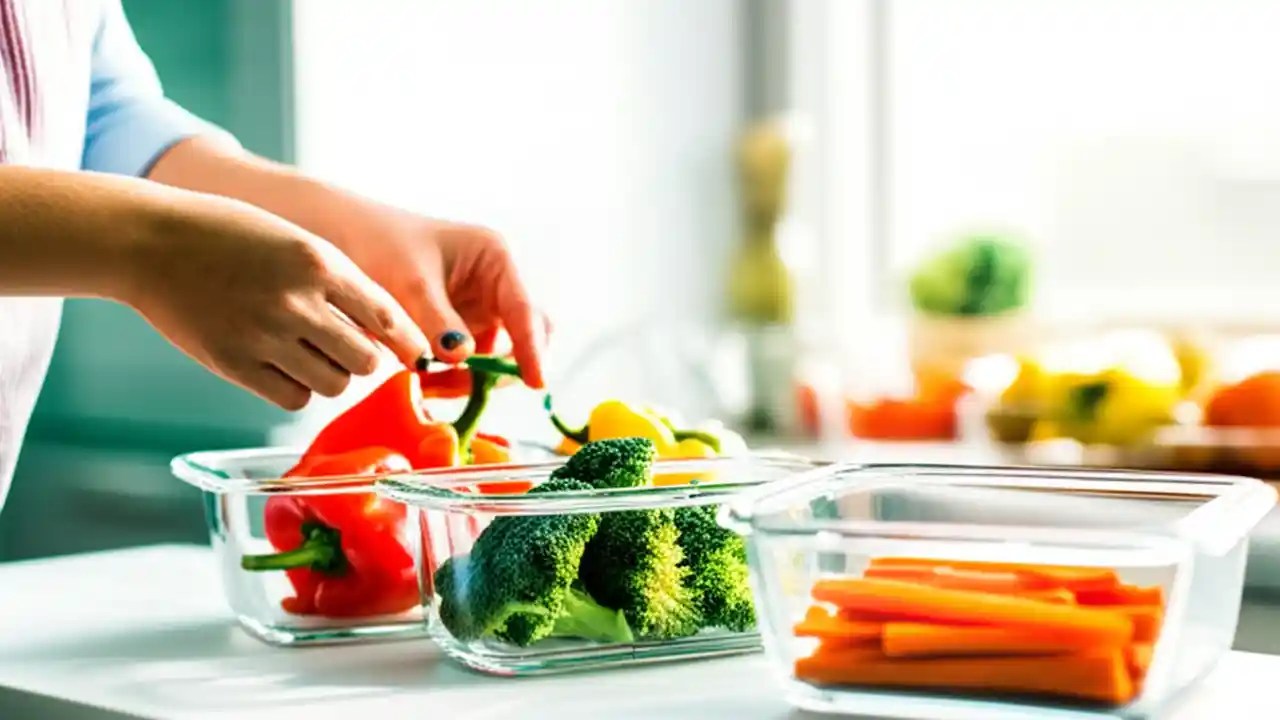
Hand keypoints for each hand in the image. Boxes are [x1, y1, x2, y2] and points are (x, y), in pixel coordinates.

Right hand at [125, 195, 428, 409]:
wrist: (151, 242)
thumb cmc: (229, 236)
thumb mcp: (295, 240)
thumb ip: (339, 282)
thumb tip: (383, 333)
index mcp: (319, 262)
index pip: (386, 316)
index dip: (406, 341)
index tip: (414, 353)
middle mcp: (297, 302)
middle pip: (365, 361)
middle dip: (361, 359)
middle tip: (343, 348)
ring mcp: (265, 336)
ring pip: (334, 385)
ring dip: (329, 376)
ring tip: (306, 354)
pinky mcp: (235, 365)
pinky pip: (294, 399)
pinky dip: (297, 390)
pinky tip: (281, 367)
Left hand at [340, 214, 549, 388]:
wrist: (341, 238)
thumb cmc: (378, 243)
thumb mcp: (408, 282)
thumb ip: (436, 320)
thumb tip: (462, 358)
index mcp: (495, 259)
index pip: (525, 310)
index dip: (532, 348)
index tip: (535, 382)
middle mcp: (496, 285)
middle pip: (525, 336)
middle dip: (505, 366)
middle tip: (472, 387)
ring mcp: (479, 309)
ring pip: (497, 357)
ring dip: (473, 378)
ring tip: (431, 384)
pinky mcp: (459, 329)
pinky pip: (470, 364)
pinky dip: (454, 379)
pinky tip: (426, 379)